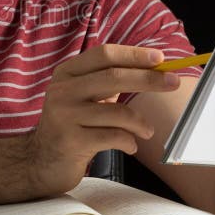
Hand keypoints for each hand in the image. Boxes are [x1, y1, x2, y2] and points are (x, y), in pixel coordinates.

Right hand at [24, 44, 179, 195]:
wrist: (41, 161)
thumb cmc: (72, 125)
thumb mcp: (83, 96)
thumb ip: (108, 80)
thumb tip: (152, 67)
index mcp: (66, 73)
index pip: (104, 54)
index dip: (134, 54)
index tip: (161, 58)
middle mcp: (62, 90)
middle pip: (113, 77)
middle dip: (149, 79)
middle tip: (173, 82)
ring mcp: (64, 115)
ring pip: (117, 112)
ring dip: (141, 123)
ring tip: (147, 131)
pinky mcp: (71, 141)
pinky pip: (113, 137)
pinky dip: (129, 142)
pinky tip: (129, 146)